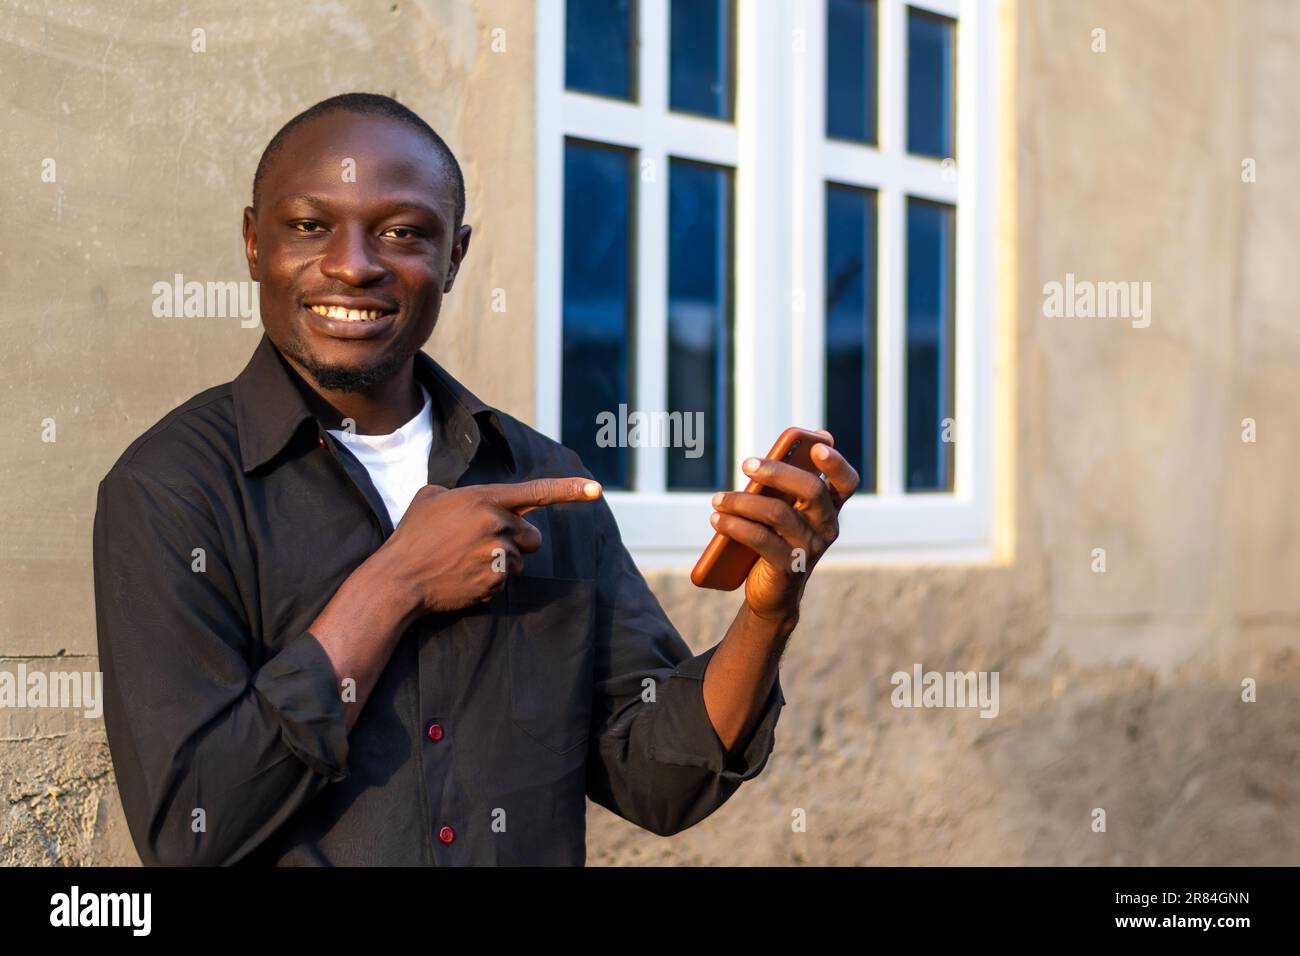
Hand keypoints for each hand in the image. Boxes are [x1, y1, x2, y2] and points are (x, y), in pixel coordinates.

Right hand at [377, 477, 602, 613]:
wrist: (399, 579)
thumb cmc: (412, 536)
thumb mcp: (431, 497)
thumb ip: (462, 494)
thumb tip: (472, 501)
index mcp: (484, 499)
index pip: (536, 492)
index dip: (569, 489)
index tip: (597, 489)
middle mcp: (496, 524)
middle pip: (532, 536)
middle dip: (516, 541)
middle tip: (483, 544)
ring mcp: (497, 554)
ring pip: (520, 559)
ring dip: (502, 562)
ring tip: (465, 562)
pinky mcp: (495, 581)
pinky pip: (506, 580)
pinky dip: (490, 581)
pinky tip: (463, 578)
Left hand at [708, 429, 858, 622]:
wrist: (772, 594)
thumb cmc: (775, 541)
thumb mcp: (782, 512)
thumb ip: (780, 488)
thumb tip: (760, 463)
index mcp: (829, 509)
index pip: (846, 482)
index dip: (836, 464)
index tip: (818, 446)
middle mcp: (827, 527)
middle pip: (811, 490)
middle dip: (777, 472)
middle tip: (747, 464)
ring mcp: (810, 548)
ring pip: (778, 513)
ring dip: (742, 501)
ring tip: (718, 499)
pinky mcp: (789, 567)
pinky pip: (760, 539)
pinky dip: (735, 526)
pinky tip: (717, 519)